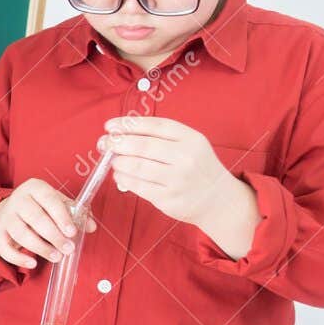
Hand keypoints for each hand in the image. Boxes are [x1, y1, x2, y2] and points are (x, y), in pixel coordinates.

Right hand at [0, 177, 94, 268]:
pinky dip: (18, 258)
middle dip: (54, 236)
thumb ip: (76, 213)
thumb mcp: (57, 203)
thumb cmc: (39, 207)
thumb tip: (91, 226)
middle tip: (68, 249)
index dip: (61, 217)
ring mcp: (6, 217)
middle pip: (35, 218)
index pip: (49, 200)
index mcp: (35, 187)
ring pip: (21, 233)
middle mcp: (18, 200)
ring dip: (40, 247)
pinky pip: (5, 248)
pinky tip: (32, 263)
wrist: (8, 210)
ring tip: (56, 257)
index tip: (72, 232)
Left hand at [103, 117, 259, 256]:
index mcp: (191, 139)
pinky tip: (120, 175)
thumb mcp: (190, 144)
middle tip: (104, 143)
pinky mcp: (169, 199)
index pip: (154, 126)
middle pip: (142, 146)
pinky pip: (138, 186)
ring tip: (113, 160)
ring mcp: (177, 180)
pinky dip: (123, 179)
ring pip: (137, 167)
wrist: (219, 199)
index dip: (128, 124)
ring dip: (118, 162)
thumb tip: (122, 133)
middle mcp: (185, 158)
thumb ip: (162, 137)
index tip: (110, 126)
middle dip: (117, 143)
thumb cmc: (198, 167)